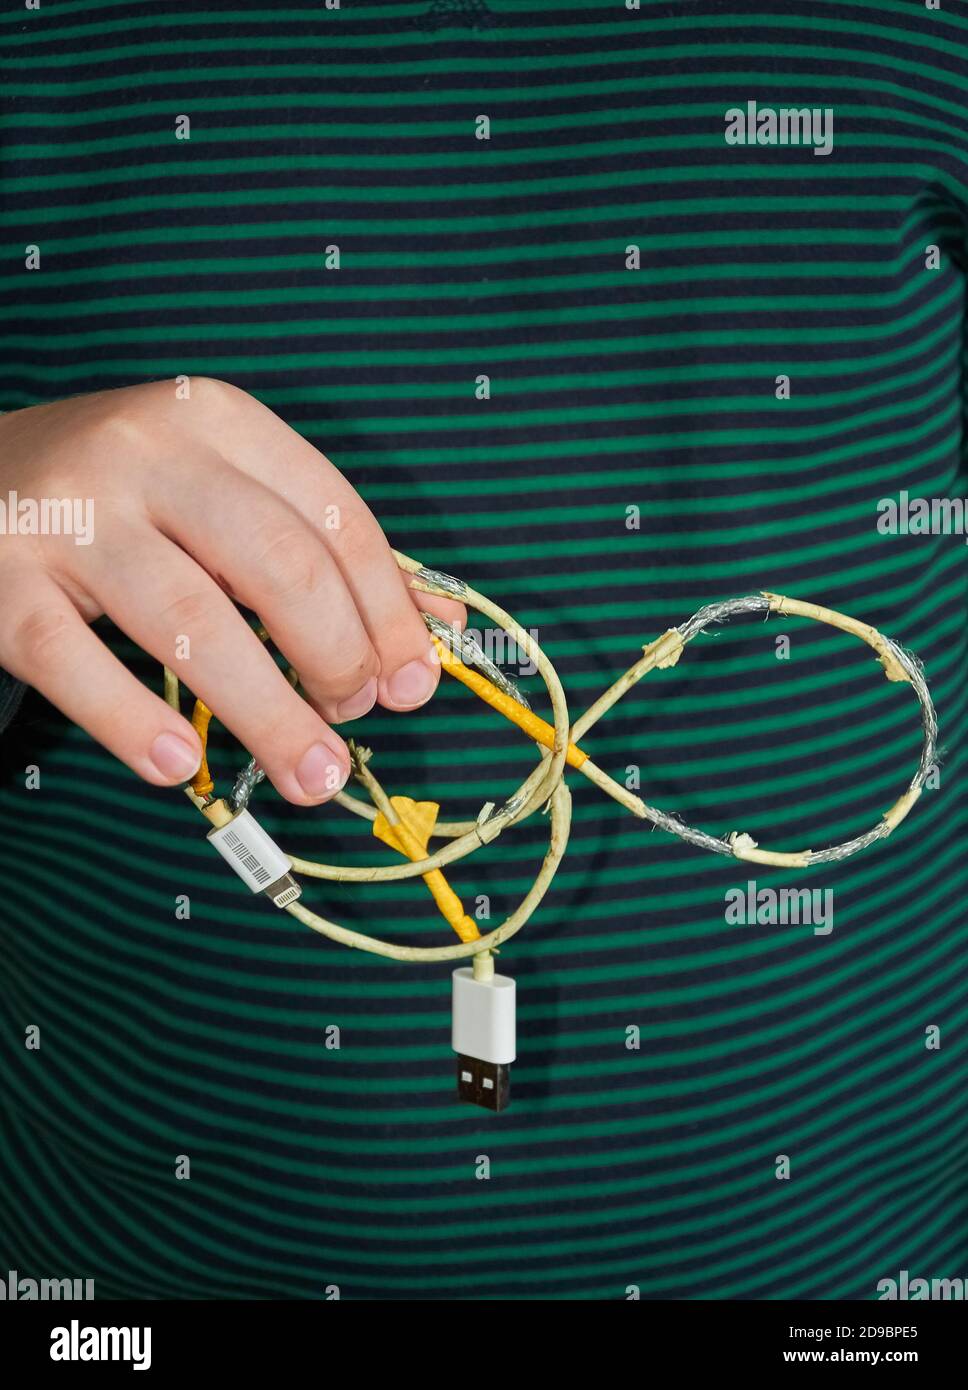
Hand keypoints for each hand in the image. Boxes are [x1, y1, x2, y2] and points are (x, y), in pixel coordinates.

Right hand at [0, 378, 465, 804]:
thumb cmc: (121, 497)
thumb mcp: (222, 490)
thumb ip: (323, 549)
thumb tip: (438, 627)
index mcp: (218, 422)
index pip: (334, 517)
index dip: (389, 611)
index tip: (413, 683)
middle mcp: (147, 455)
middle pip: (279, 565)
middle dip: (338, 657)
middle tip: (353, 719)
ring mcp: (71, 517)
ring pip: (193, 622)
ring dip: (267, 714)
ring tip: (310, 776)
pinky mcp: (2, 581)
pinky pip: (77, 664)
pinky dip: (135, 721)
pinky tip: (180, 763)